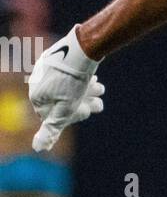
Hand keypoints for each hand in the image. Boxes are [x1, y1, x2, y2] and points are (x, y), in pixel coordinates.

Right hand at [27, 27, 103, 151]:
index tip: (86, 112)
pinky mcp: (57, 58)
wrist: (82, 48)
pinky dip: (82, 80)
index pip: (53, 116)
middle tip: (99, 102)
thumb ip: (52, 128)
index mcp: (36, 95)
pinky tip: (95, 80)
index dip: (72, 116)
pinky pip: (69, 74)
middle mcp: (38, 82)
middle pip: (63, 101)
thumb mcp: (66, 109)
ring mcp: (47, 69)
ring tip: (100, 89)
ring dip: (86, 92)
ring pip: (69, 87)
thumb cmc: (73, 82)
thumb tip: (38, 148)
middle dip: (82, 103)